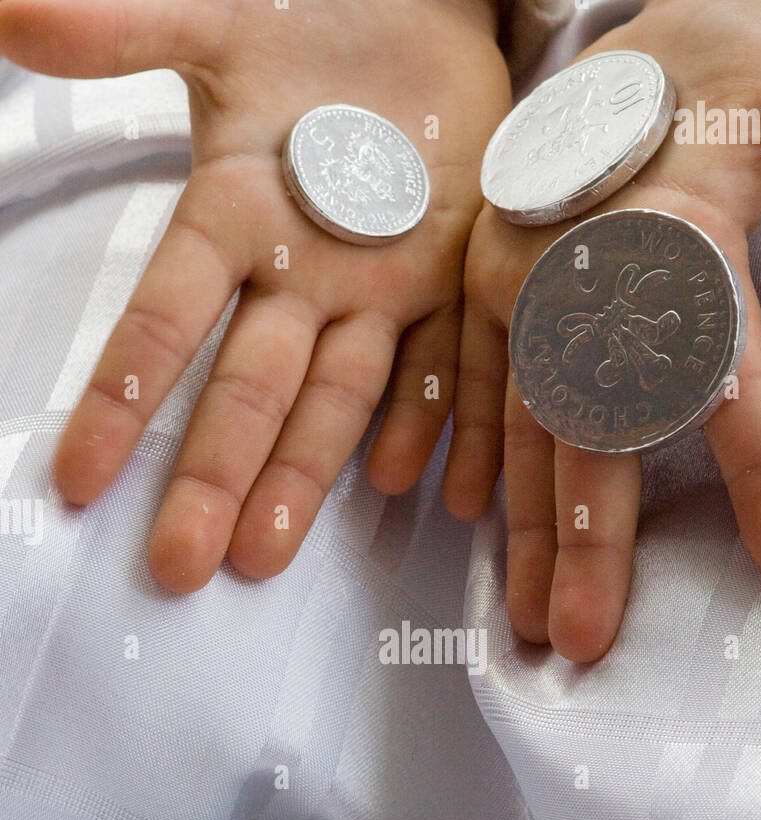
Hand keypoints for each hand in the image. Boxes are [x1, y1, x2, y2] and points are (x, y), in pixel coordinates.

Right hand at [0, 0, 510, 589]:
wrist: (422, 16)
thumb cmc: (314, 23)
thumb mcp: (218, 17)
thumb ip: (124, 27)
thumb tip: (14, 14)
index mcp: (234, 216)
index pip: (162, 321)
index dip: (122, 397)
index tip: (79, 481)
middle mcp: (301, 274)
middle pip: (248, 389)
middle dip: (214, 476)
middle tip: (181, 564)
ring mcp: (382, 287)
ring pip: (339, 397)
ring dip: (305, 476)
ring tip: (267, 555)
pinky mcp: (456, 281)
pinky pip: (446, 362)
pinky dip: (434, 419)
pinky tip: (411, 485)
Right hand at [443, 0, 760, 660]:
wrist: (632, 50)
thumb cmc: (725, 76)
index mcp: (671, 232)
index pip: (722, 369)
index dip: (756, 464)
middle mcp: (581, 272)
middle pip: (590, 426)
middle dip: (586, 540)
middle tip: (584, 638)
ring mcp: (523, 284)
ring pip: (525, 424)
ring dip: (525, 527)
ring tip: (528, 618)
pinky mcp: (489, 288)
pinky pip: (475, 382)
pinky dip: (473, 452)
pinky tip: (466, 519)